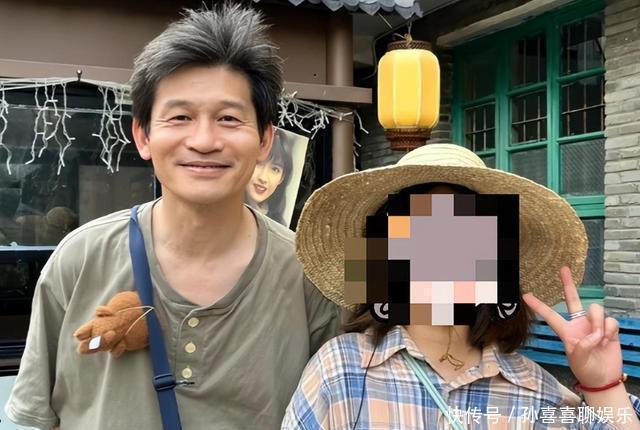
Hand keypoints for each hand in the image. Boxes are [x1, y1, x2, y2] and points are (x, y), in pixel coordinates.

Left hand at [522, 266, 621, 387]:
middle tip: (563, 269)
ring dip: (598, 324)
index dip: (538, 305)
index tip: (525, 295)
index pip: (550, 315)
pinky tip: (607, 340)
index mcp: (566, 331)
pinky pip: (610, 320)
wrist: (604, 378)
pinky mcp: (609, 328)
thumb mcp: (577, 360)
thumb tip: (591, 334)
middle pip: (572, 299)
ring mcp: (594, 324)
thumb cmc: (586, 370)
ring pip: (595, 309)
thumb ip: (581, 346)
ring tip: (599, 340)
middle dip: (567, 283)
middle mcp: (579, 324)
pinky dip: (609, 330)